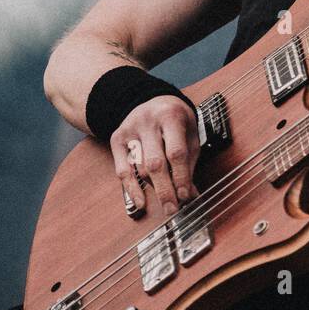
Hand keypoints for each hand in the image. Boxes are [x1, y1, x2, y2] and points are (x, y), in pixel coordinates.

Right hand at [109, 95, 199, 215]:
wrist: (152, 100)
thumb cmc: (176, 120)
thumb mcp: (190, 134)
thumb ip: (190, 162)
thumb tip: (190, 194)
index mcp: (171, 116)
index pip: (176, 152)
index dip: (181, 177)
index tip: (185, 196)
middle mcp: (147, 121)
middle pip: (155, 163)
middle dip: (165, 190)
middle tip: (173, 209)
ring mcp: (130, 130)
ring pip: (140, 168)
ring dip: (154, 188)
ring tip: (166, 200)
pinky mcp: (117, 139)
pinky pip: (122, 170)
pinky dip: (132, 189)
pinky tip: (141, 202)